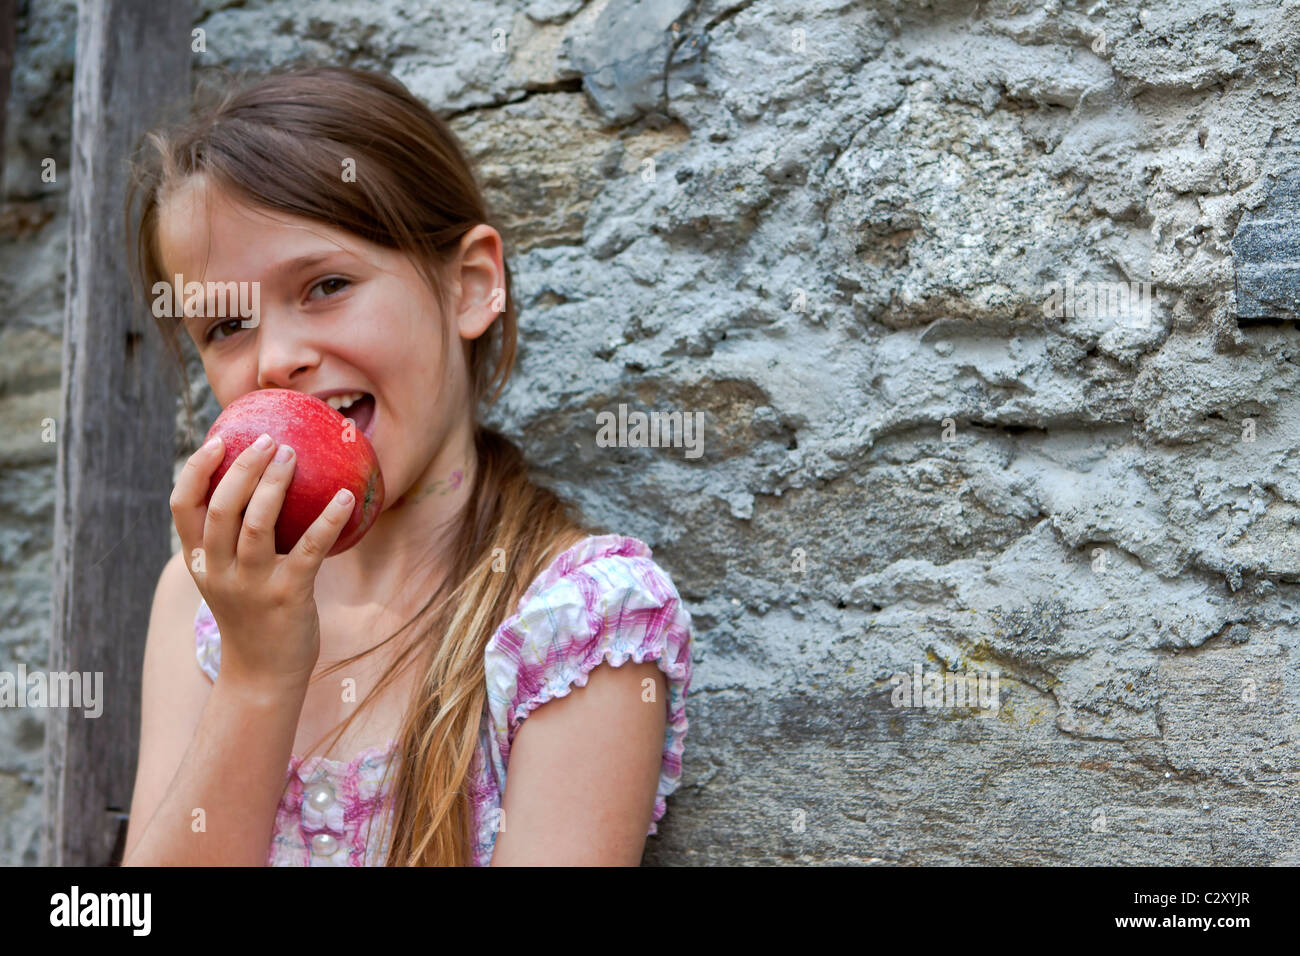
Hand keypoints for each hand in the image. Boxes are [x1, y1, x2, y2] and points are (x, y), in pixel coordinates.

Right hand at [169, 432, 354, 690]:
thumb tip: (260, 483)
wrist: (263, 675)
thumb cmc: (252, 614)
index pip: (182, 507)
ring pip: (257, 524)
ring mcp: (251, 585)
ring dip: (275, 484)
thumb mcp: (228, 577)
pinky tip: (345, 497)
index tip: (218, 440)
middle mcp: (218, 571)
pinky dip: (328, 520)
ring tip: (294, 454)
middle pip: (221, 508)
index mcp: (200, 561)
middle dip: (243, 467)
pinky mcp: (288, 596)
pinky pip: (309, 550)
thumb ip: (231, 539)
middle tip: (269, 440)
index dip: (195, 470)